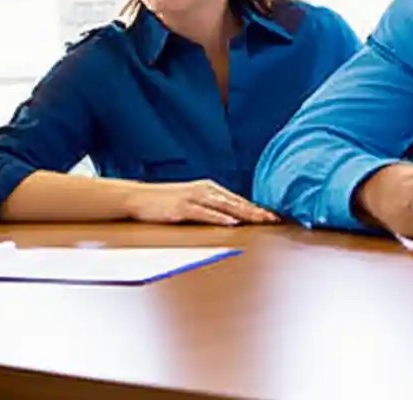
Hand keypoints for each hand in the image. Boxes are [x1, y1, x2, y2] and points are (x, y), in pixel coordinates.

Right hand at [123, 180, 279, 225]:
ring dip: (244, 214)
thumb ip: (210, 207)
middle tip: (275, 220)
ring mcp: (193, 198)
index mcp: (209, 188)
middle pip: (236, 203)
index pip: (238, 200)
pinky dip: (219, 218)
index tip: (274, 216)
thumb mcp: (191, 201)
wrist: (137, 197)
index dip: (257, 208)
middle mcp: (204, 190)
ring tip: (261, 221)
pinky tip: (231, 223)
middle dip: (257, 212)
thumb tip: (231, 219)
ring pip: (225, 207)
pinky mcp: (181, 207)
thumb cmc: (164, 202)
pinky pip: (204, 213)